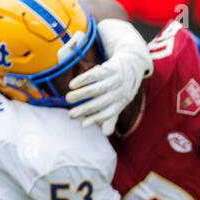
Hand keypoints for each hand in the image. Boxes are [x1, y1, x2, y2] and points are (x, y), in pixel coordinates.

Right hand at [67, 19, 149, 133]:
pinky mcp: (109, 69)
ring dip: (81, 95)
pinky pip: (94, 75)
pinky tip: (71, 85)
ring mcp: (114, 81)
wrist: (131, 65)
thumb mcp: (120, 102)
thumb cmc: (122, 88)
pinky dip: (82, 80)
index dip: (96, 119)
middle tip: (70, 115)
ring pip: (95, 90)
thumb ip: (112, 117)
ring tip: (68, 99)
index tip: (82, 125)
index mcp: (122, 102)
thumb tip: (105, 134)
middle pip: (100, 103)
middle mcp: (119, 93)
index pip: (108, 113)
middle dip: (85, 110)